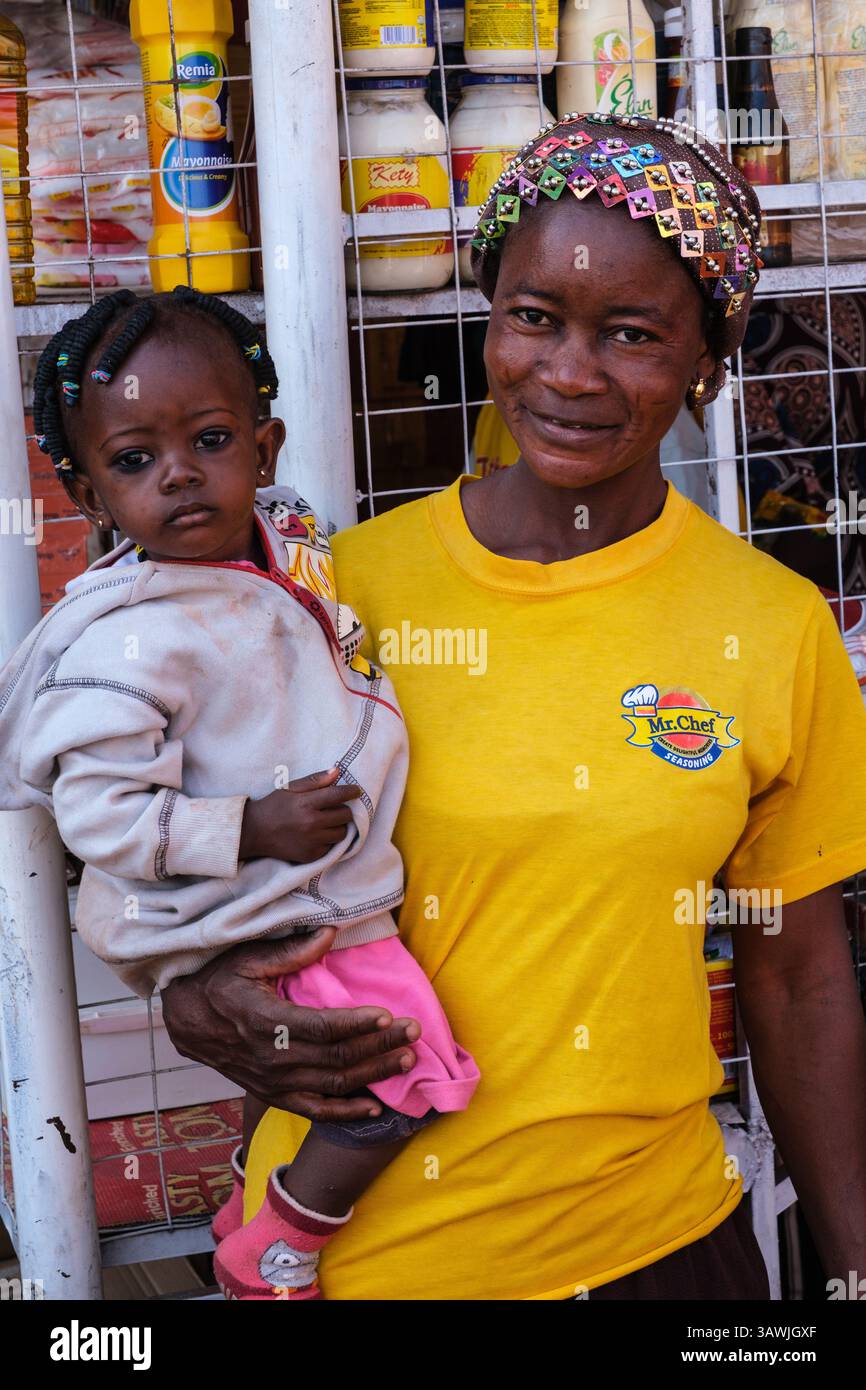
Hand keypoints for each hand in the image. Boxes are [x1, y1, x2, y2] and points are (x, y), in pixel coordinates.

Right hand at [160, 928, 420, 1118]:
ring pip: (334, 1084)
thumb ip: (290, 951)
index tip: (388, 1014)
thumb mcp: (247, 957)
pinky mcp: (274, 1096)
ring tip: (406, 1060)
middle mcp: (272, 1058)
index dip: (357, 1024)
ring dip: (373, 1074)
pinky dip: (347, 1113)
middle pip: (337, 1058)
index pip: (322, 1028)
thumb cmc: (220, 982)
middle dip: (379, 1046)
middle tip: (414, 1031)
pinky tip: (376, 1108)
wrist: (187, 1021)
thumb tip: (329, 933)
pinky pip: (316, 1111)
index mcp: (265, 1021)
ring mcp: (274, 1082)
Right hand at [239, 766, 361, 863]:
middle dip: (343, 809)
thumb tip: (337, 771)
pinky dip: (328, 840)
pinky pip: (332, 846)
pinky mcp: (311, 855)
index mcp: (306, 803)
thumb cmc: (274, 806)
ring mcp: (312, 841)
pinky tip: (317, 834)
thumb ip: (315, 780)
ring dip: (338, 826)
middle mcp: (311, 823)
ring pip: (342, 832)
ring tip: (326, 822)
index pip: (338, 795)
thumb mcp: (291, 788)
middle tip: (334, 807)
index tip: (356, 791)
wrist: (255, 832)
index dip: (351, 791)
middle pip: (345, 815)